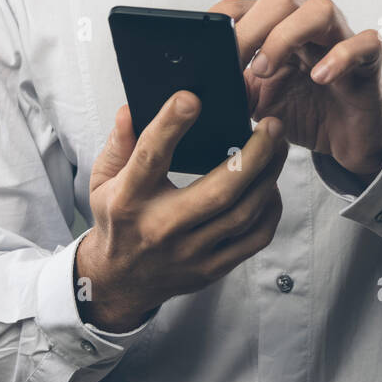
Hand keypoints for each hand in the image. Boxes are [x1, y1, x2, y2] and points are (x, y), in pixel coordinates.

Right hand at [75, 91, 289, 331]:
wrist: (118, 282)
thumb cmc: (116, 220)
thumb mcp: (102, 179)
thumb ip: (119, 143)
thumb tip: (131, 110)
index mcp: (130, 200)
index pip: (150, 158)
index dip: (171, 126)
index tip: (192, 99)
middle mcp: (162, 228)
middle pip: (219, 191)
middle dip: (253, 155)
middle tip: (272, 125)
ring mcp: (190, 253)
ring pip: (243, 215)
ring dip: (268, 177)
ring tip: (278, 147)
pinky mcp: (211, 269)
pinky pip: (254, 240)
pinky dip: (270, 210)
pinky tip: (271, 186)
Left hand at [209, 0, 381, 179]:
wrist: (348, 142)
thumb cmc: (305, 112)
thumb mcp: (258, 102)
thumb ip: (235, 86)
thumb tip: (203, 82)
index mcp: (275, 30)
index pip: (242, 5)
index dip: (222, 22)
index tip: (206, 50)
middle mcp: (307, 26)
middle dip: (252, 28)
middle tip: (236, 62)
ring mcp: (340, 39)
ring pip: (320, 9)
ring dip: (287, 36)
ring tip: (267, 70)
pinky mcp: (369, 61)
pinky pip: (365, 42)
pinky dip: (340, 57)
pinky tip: (319, 77)